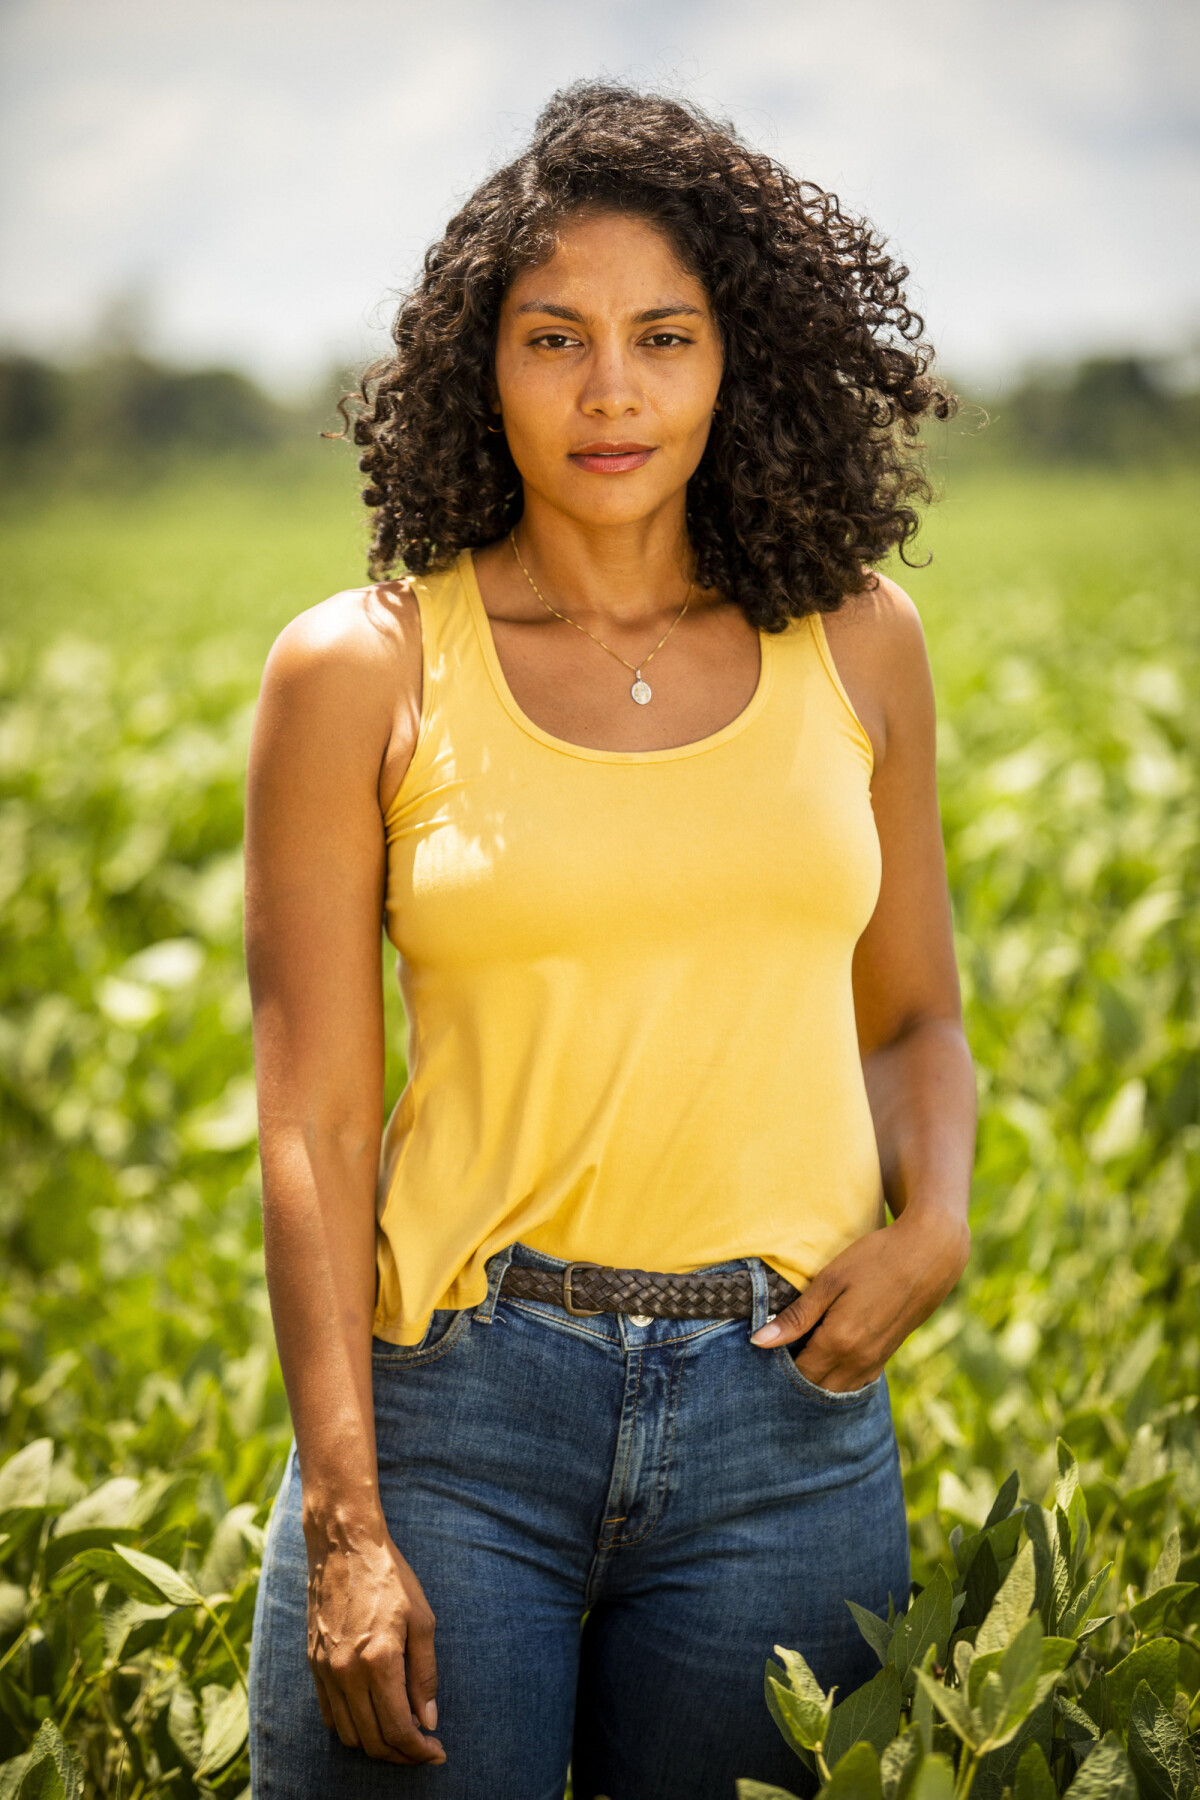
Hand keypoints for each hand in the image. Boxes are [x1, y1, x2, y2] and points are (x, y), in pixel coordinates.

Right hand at [305, 1520, 445, 1765]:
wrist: (343, 1544)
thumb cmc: (389, 1576)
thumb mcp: (421, 1619)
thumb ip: (425, 1673)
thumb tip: (427, 1720)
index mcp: (378, 1661)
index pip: (398, 1729)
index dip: (419, 1750)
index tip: (436, 1752)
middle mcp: (346, 1673)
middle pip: (372, 1741)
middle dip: (400, 1755)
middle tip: (422, 1750)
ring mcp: (325, 1670)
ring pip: (348, 1734)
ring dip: (375, 1744)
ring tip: (399, 1735)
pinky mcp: (313, 1664)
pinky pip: (328, 1714)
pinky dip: (350, 1727)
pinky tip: (370, 1716)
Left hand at [749, 1209, 969, 1391]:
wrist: (929, 1255)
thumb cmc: (875, 1259)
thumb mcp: (830, 1281)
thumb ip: (796, 1317)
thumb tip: (758, 1342)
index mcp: (839, 1341)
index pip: (796, 1373)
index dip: (776, 1365)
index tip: (764, 1349)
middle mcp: (857, 1361)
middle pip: (814, 1387)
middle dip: (793, 1378)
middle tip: (777, 1353)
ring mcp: (874, 1362)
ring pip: (835, 1390)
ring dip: (816, 1379)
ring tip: (800, 1352)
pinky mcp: (885, 1357)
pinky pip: (854, 1382)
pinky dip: (836, 1377)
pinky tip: (826, 1355)